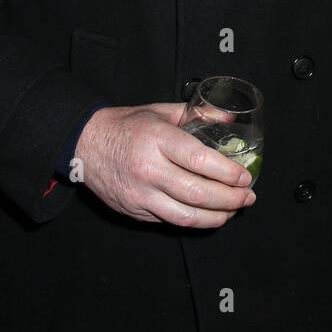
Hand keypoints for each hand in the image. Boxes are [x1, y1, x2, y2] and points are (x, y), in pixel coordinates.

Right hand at [73, 102, 255, 227]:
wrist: (84, 144)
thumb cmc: (126, 125)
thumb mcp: (160, 111)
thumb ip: (196, 114)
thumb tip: (229, 117)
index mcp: (156, 139)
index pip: (198, 160)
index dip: (226, 172)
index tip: (245, 177)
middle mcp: (148, 169)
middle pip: (197, 193)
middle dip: (229, 199)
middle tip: (247, 197)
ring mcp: (140, 194)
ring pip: (186, 216)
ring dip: (217, 217)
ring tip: (234, 210)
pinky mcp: (134, 211)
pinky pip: (170, 221)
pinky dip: (194, 221)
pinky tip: (209, 215)